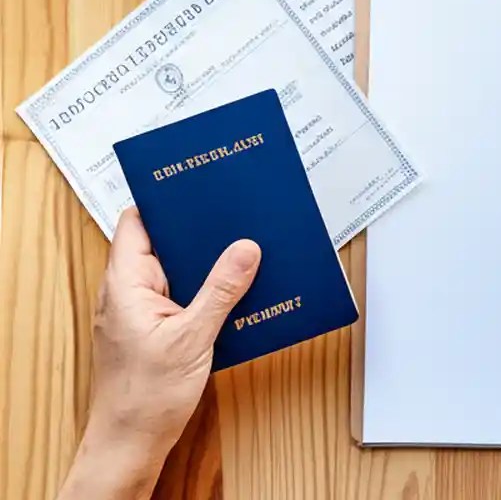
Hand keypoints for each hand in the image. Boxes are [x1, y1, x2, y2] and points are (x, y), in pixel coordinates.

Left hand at [58, 208, 260, 499]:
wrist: (132, 442)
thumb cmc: (146, 396)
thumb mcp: (192, 337)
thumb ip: (221, 290)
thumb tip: (246, 249)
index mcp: (126, 284)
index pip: (137, 224)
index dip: (164, 202)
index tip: (197, 187)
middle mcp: (129, 292)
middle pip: (163, 245)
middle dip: (198, 232)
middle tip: (236, 217)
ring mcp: (142, 312)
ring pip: (178, 272)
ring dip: (208, 265)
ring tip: (245, 252)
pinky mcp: (156, 330)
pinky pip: (184, 296)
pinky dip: (207, 291)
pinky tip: (237, 293)